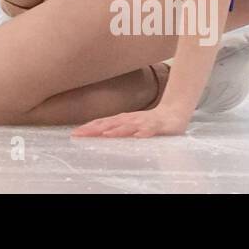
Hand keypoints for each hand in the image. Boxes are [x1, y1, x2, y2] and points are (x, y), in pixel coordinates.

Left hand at [70, 104, 191, 138]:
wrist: (174, 112)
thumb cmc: (148, 122)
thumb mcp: (129, 124)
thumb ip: (115, 128)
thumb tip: (97, 133)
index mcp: (122, 119)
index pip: (102, 123)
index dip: (88, 128)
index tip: (74, 134)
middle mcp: (130, 119)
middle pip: (110, 124)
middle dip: (95, 129)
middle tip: (80, 134)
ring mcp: (143, 121)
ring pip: (128, 126)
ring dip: (117, 130)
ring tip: (106, 135)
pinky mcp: (157, 125)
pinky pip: (150, 129)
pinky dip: (143, 132)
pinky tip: (138, 136)